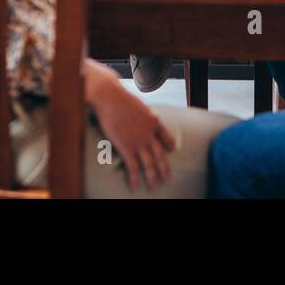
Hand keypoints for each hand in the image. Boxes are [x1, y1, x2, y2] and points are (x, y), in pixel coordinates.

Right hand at [84, 62, 176, 190]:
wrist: (111, 98)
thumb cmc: (120, 98)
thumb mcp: (138, 105)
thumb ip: (142, 114)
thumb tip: (140, 116)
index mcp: (153, 121)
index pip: (166, 135)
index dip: (170, 144)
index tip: (173, 150)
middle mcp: (149, 133)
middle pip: (160, 155)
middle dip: (164, 168)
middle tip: (167, 178)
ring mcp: (139, 141)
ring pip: (149, 164)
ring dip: (152, 177)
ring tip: (155, 187)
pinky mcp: (126, 147)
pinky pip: (133, 167)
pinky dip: (135, 178)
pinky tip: (135, 186)